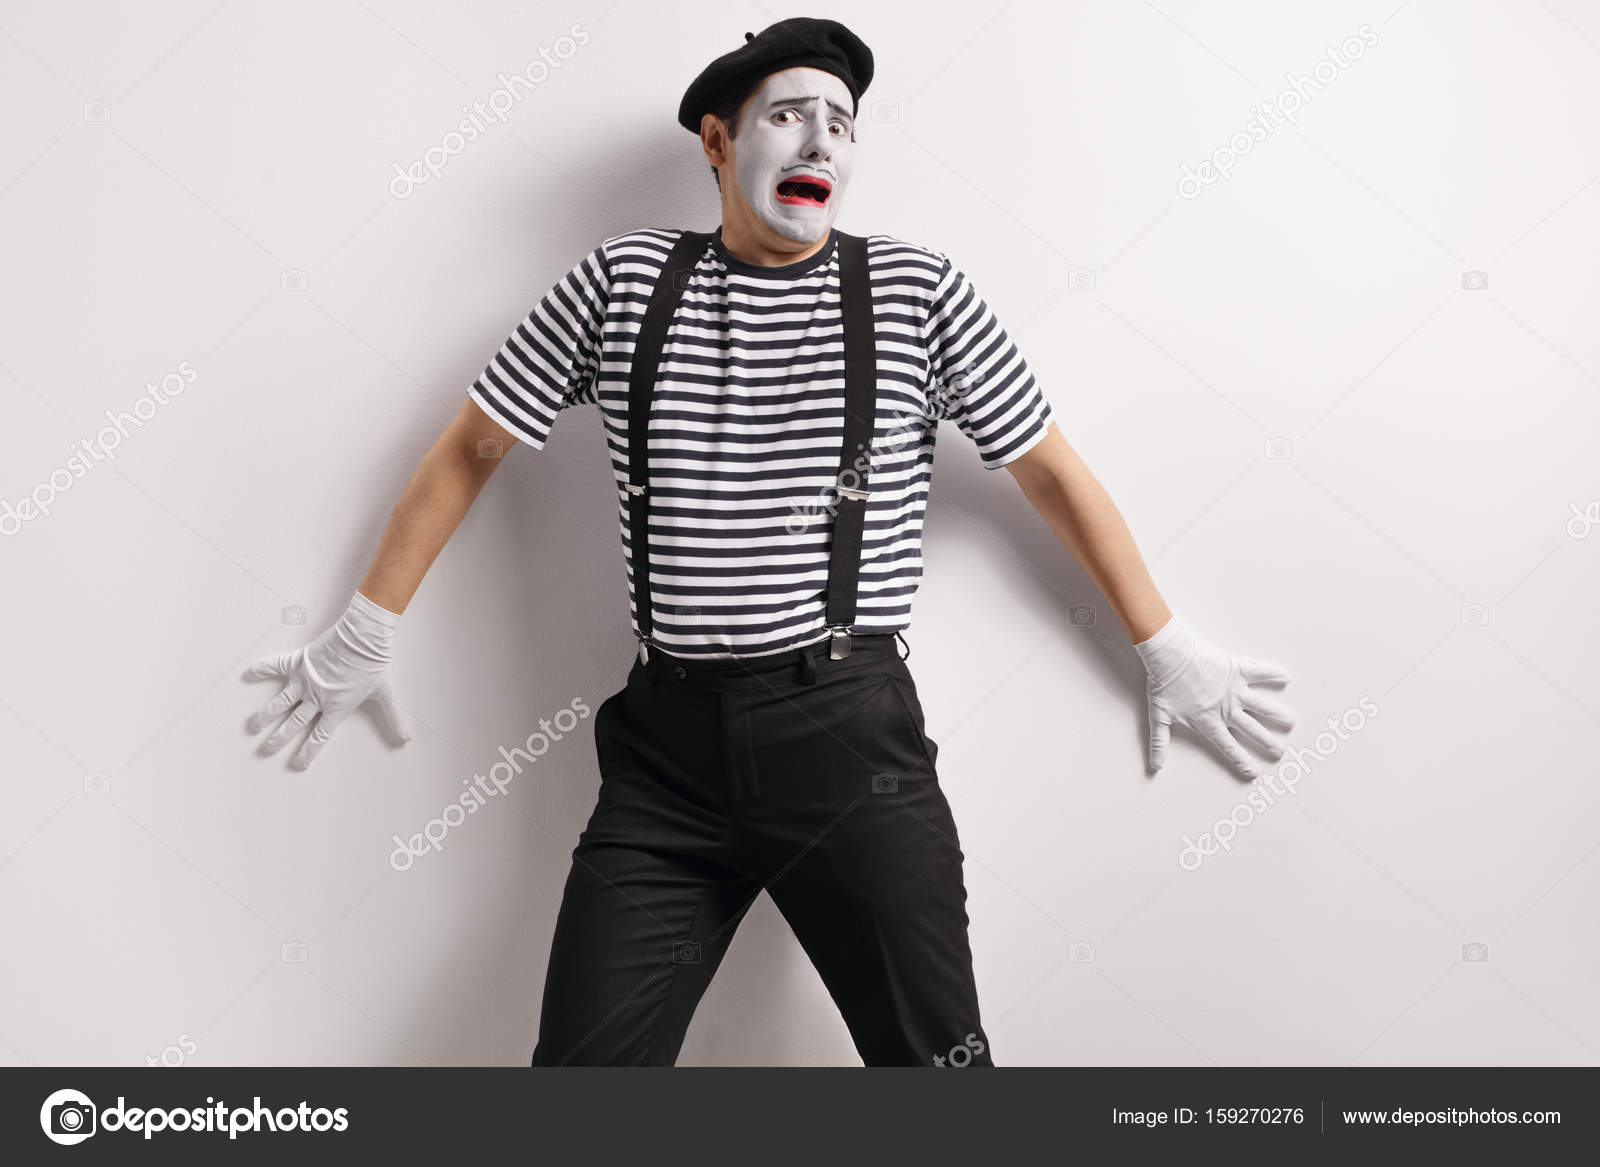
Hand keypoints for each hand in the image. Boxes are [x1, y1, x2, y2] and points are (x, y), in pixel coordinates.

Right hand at [243, 591, 413, 769]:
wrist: (363, 638)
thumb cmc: (374, 665)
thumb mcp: (386, 693)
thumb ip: (395, 716)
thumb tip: (408, 738)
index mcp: (336, 708)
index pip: (320, 736)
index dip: (309, 752)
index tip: (298, 764)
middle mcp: (317, 698)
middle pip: (294, 724)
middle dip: (278, 738)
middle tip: (265, 749)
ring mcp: (305, 680)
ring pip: (280, 703)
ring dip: (265, 715)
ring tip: (253, 726)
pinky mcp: (299, 662)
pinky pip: (275, 666)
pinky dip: (262, 670)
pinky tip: (248, 674)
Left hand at [1134, 614, 1294, 779]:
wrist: (1170, 655)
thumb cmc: (1163, 683)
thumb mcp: (1159, 716)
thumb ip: (1160, 742)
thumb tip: (1155, 765)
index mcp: (1208, 721)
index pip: (1228, 747)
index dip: (1241, 761)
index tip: (1254, 772)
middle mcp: (1226, 708)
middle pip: (1252, 730)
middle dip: (1267, 743)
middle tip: (1280, 752)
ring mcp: (1234, 689)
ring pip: (1262, 706)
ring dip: (1278, 714)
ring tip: (1291, 721)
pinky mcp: (1236, 670)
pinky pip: (1260, 672)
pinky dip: (1273, 674)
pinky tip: (1286, 677)